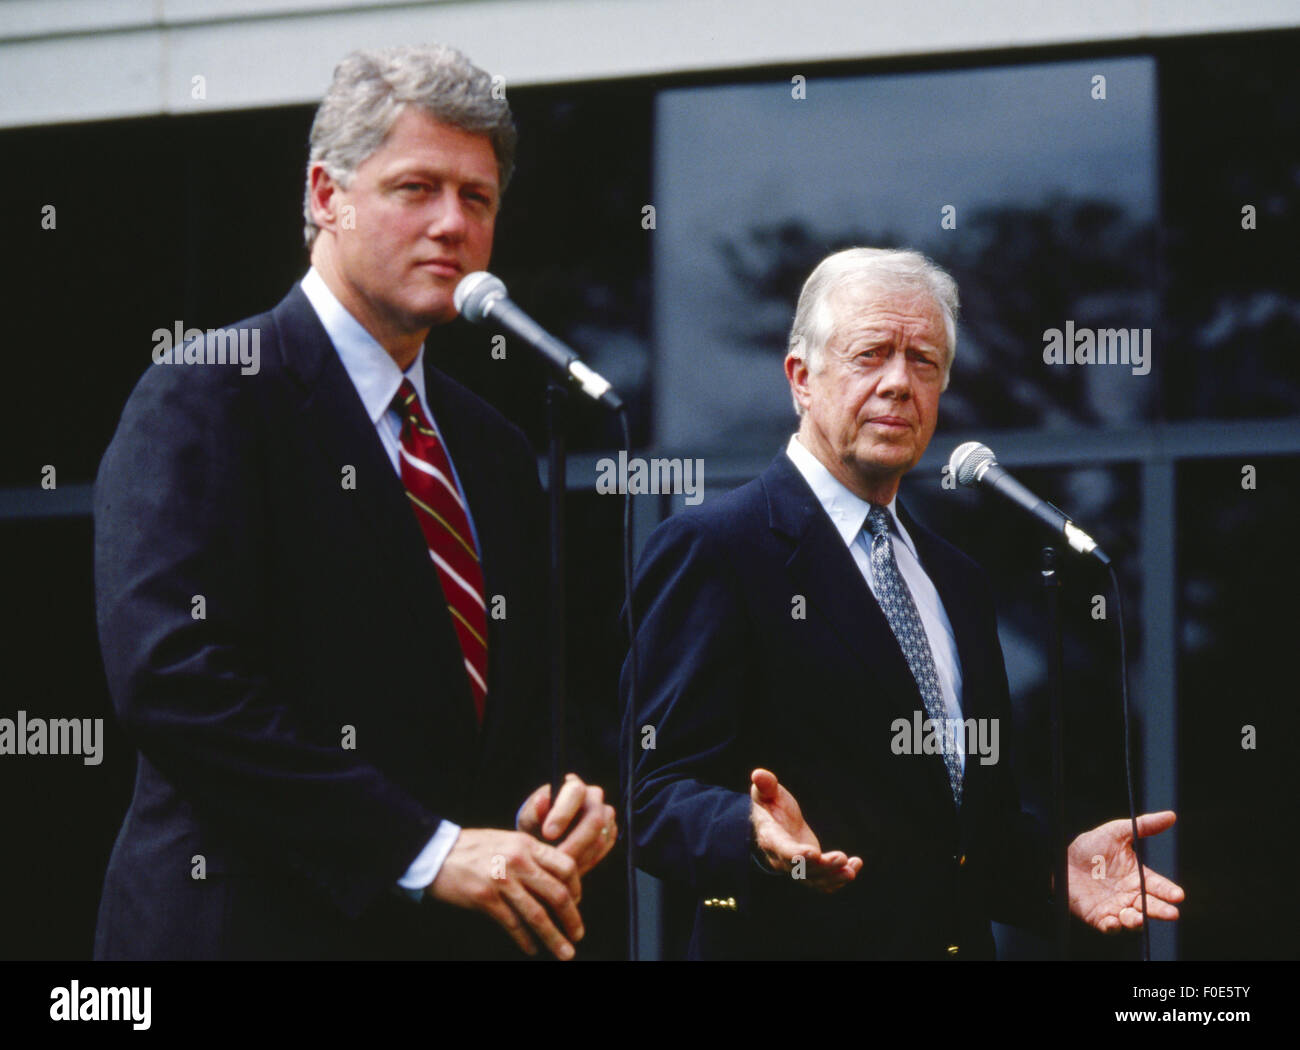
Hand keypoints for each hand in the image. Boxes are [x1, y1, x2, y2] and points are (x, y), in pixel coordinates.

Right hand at [427, 828, 582, 958]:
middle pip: (558, 893)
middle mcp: (518, 861)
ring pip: (538, 914)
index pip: (566, 866)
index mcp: (527, 844)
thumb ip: (531, 856)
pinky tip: (532, 949)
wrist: (436, 851)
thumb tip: (554, 880)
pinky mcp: (485, 898)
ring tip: (565, 951)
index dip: (577, 888)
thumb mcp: (507, 840)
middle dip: (572, 918)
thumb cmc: (472, 848)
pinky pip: (513, 924)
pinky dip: (525, 940)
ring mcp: (502, 880)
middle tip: (578, 933)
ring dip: (554, 937)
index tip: (577, 903)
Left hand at [518, 773, 617, 876]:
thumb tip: (541, 800)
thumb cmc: (536, 823)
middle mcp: (594, 795)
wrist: (547, 836)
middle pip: (594, 819)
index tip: (547, 834)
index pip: (575, 792)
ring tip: (561, 869)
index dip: (563, 814)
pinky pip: (603, 850)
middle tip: (556, 861)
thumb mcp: (529, 818)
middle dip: (575, 844)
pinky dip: (587, 862)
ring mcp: (606, 814)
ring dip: (580, 857)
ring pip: (600, 838)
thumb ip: (534, 812)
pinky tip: (571, 868)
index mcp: (572, 785)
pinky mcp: (610, 832)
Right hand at [750, 768, 861, 892]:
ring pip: (815, 880)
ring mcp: (797, 868)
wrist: (773, 824)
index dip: (797, 855)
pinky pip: (824, 882)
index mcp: (771, 839)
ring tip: (852, 868)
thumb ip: (765, 785)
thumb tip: (758, 774)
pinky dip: (839, 879)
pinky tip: (855, 865)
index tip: (814, 853)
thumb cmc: (770, 805)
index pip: (783, 851)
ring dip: (834, 876)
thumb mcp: (766, 793)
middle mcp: (783, 859)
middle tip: (842, 858)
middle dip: (822, 867)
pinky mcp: (810, 870)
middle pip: (802, 870)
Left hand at [1066, 810, 1184, 931]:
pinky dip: (1113, 927)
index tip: (1178, 895)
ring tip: (1138, 917)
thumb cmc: (1091, 846)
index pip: (1157, 886)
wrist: (1060, 859)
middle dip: (1160, 910)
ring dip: (1137, 921)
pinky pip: (1108, 926)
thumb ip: (1143, 826)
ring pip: (1132, 920)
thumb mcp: (1116, 832)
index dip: (1168, 891)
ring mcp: (1115, 907)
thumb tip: (1171, 816)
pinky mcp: (1097, 916)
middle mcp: (1129, 895)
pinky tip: (1114, 922)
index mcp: (1137, 877)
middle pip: (1149, 906)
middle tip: (1171, 913)